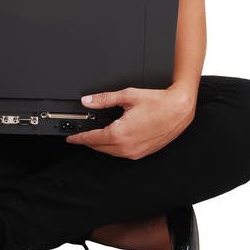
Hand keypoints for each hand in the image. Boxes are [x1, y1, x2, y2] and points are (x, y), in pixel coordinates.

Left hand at [65, 85, 194, 159]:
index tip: (71, 138)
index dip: (79, 138)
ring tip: (95, 135)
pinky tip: (113, 138)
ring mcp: (135, 152)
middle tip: (80, 135)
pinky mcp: (142, 153)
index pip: (92, 138)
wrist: (179, 110)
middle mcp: (126, 147)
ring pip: (110, 152)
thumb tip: (88, 101)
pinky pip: (122, 153)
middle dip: (88, 141)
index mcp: (120, 133)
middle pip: (99, 147)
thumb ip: (104, 99)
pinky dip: (113, 147)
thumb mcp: (127, 96)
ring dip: (101, 145)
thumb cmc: (159, 103)